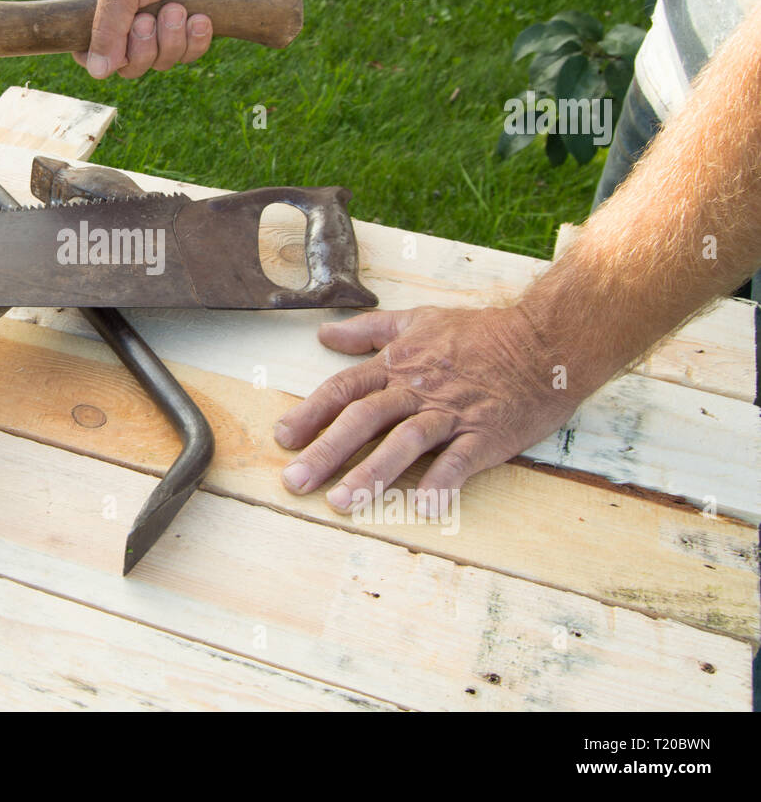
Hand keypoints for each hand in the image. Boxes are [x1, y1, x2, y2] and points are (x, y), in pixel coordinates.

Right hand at [74, 0, 234, 78]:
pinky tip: (199, 17)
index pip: (89, 53)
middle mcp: (125, 21)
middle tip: (149, 19)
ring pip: (161, 62)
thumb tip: (98, 73)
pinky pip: (188, 56)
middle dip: (144, 47)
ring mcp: (158, 27)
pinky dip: (195, 40)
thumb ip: (106, 31)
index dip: (105, 58)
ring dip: (172, 39)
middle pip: (129, 66)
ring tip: (177, 8)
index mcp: (98, 7)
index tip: (119, 47)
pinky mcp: (187, 29)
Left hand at [274, 305, 588, 511]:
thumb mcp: (418, 320)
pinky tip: (423, 506)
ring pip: (404, 442)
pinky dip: (442, 482)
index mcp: (398, 365)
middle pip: (363, 419)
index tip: (283, 437)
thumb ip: (369, 330)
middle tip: (295, 482)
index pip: (344, 388)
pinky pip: (460, 460)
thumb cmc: (481, 333)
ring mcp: (451, 412)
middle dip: (326, 451)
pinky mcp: (486, 433)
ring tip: (342, 502)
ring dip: (371, 473)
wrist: (544, 340)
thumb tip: (325, 334)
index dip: (311, 413)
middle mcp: (417, 389)